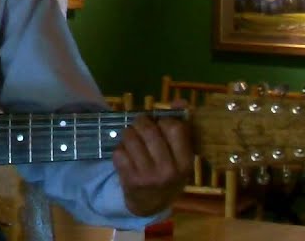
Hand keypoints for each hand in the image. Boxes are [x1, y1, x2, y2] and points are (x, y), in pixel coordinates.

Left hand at [111, 101, 192, 216]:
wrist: (150, 203)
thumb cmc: (168, 172)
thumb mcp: (180, 154)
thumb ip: (182, 127)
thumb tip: (180, 101)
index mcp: (186, 162)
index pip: (174, 128)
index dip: (164, 120)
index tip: (160, 124)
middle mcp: (169, 171)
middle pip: (149, 129)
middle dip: (141, 122)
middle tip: (140, 125)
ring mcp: (148, 176)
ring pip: (130, 136)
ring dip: (128, 133)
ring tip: (132, 139)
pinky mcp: (130, 180)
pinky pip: (119, 151)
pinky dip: (120, 148)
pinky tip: (126, 155)